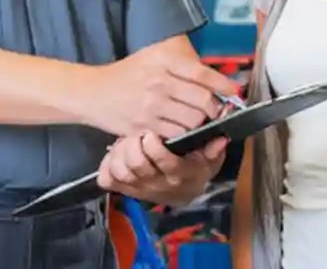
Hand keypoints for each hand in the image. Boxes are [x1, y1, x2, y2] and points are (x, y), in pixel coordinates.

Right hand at [79, 39, 238, 137]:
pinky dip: (184, 135)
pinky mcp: (144, 126)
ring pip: (193, 120)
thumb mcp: (152, 56)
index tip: (233, 92)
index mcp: (162, 59)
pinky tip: (181, 130)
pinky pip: (176, 135)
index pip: (203, 73)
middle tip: (216, 110)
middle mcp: (158, 80)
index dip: (224, 85)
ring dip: (201, 124)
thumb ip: (182, 63)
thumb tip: (215, 78)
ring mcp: (151, 105)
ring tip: (198, 120)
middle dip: (215, 109)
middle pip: (203, 100)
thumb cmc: (127, 74)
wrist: (93, 92)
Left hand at [96, 133, 228, 205]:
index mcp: (180, 174)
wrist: (183, 192)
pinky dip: (106, 165)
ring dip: (119, 153)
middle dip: (133, 145)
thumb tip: (220, 138)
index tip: (151, 133)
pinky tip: (114, 155)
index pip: (165, 163)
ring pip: (121, 171)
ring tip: (126, 141)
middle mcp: (158, 184)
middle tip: (136, 133)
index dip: (154, 147)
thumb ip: (213, 149)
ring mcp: (139, 188)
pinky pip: (107, 180)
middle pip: (137, 165)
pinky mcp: (125, 190)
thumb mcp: (209, 158)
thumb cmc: (194, 166)